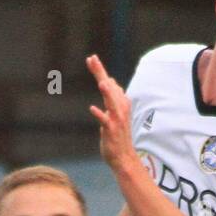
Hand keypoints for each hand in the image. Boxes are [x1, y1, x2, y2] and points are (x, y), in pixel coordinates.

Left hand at [87, 54, 137, 171]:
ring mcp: (117, 119)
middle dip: (101, 73)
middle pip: (109, 87)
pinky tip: (93, 109)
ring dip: (108, 92)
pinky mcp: (112, 130)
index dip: (100, 70)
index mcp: (119, 103)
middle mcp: (120, 108)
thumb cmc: (117, 135)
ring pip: (112, 102)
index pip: (109, 82)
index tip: (91, 58)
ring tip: (102, 81)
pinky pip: (105, 121)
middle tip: (93, 58)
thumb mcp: (115, 112)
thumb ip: (112, 97)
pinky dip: (100, 115)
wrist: (123, 157)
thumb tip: (111, 81)